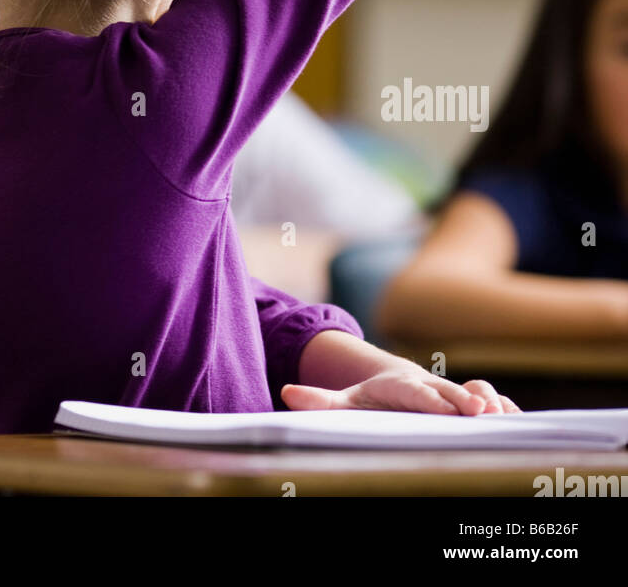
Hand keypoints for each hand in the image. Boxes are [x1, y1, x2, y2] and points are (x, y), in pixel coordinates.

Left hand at [281, 366, 520, 415]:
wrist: (394, 383)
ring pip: (477, 391)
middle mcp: (430, 386)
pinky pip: (492, 401)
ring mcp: (451, 393)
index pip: (416, 393)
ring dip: (491, 401)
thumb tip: (286, 394)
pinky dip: (505, 408)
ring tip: (503, 416)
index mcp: (400, 387)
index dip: (431, 402)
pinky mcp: (468, 403)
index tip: (444, 413)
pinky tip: (516, 420)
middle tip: (482, 414)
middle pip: (451, 392)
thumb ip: (319, 401)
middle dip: (466, 401)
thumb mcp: (343, 401)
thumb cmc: (370, 399)